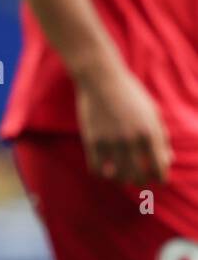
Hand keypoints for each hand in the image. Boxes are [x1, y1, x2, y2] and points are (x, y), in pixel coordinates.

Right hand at [75, 63, 171, 184]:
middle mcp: (131, 140)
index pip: (160, 169)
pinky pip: (96, 169)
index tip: (155, 176)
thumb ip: (162, 137)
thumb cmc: (130, 94)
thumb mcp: (153, 113)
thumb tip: (168, 159)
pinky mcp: (92, 140)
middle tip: (137, 177)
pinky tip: (103, 169)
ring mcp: (110, 141)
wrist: (101, 78)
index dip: (160, 177)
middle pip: (138, 177)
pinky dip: (101, 174)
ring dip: (120, 179)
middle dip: (140, 181)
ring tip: (120, 174)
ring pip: (117, 176)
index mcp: (150, 133)